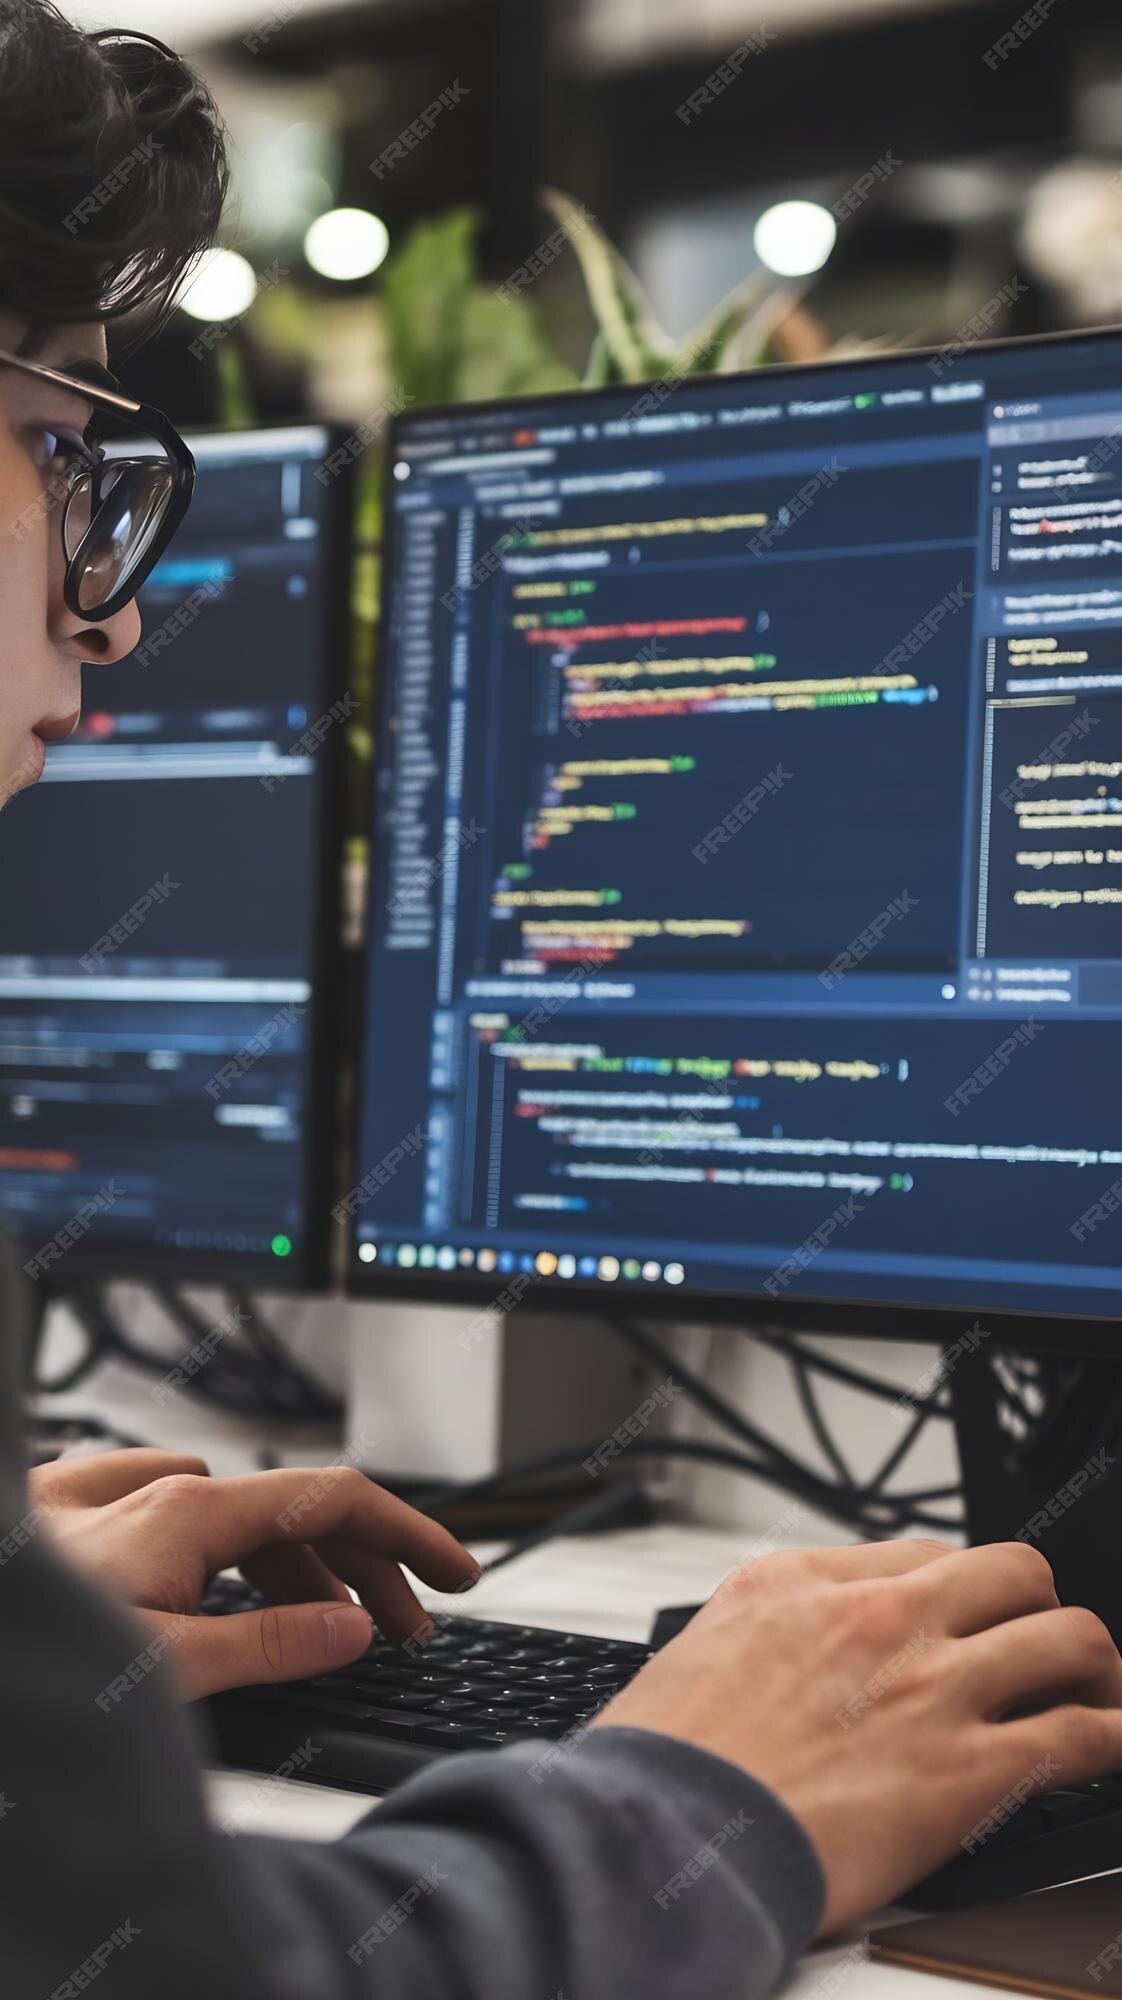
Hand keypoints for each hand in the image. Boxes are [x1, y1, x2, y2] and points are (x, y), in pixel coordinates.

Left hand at [29, 1449, 479, 1698]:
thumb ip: (270, 1645)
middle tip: (401, 1630)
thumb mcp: (166, 1674)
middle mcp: (147, 1487)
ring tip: (317, 1619)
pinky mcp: (60, 1513)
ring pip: (226, 1504)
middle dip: (360, 1565)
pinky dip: (203, 1532)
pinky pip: (156, 1496)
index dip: (411, 1534)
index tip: (459, 1574)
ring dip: (285, 1556)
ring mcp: (101, 1494)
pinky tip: (200, 1568)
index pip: (336, 1498)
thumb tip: (352, 1628)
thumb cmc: (33, 1663)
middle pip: (290, 1506)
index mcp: (186, 1512)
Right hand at [593, 1538, 1121, 1932]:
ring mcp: (929, 1689)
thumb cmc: (666, 1763)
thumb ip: (761, 1630)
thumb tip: (787, 1645)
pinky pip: (1080, 1737)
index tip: (966, 1616)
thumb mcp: (694, 1649)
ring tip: (1094, 1689)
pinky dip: (1114, 1738)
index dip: (958, 1590)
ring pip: (1064, 1637)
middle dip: (1035, 1605)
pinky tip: (1115, 1744)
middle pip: (1009, 1571)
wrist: (666, 1834)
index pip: (921, 1554)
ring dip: (1091, 1664)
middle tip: (1039, 1642)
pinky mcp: (967, 1772)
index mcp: (802, 1584)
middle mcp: (877, 1619)